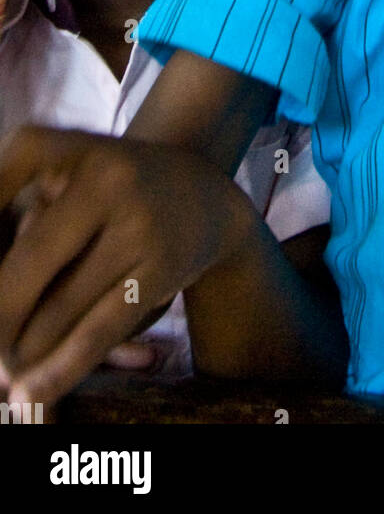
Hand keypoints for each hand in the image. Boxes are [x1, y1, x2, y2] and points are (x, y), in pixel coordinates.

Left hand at [0, 124, 257, 406]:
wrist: (207, 195)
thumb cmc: (114, 191)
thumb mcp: (72, 173)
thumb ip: (22, 213)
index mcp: (75, 148)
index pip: (6, 176)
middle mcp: (109, 179)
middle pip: (28, 264)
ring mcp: (140, 225)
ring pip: (58, 309)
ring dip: (19, 350)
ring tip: (2, 369)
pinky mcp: (162, 269)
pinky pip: (99, 331)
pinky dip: (59, 368)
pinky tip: (30, 390)